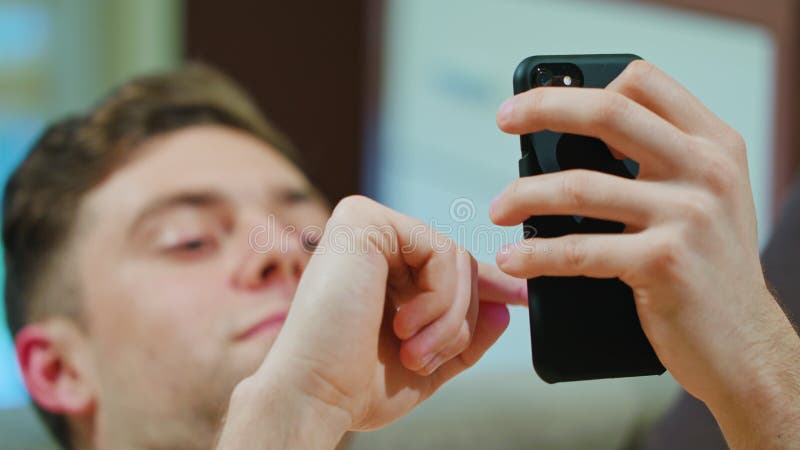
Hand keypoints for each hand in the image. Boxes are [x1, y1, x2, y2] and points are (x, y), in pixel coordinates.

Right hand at [217, 196, 525, 448]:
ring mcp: (365, 226)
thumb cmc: (356, 384)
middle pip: (458, 263)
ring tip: (414, 351)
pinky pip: (441, 250)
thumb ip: (465, 335)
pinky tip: (403, 325)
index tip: (523, 298)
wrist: (313, 396)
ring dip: (448, 317)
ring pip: (456, 257)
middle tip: (424, 357)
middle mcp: (372, 240)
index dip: (490, 284)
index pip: (448, 267)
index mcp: (382, 269)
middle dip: (459, 320)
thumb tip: (504, 307)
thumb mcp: (428, 361)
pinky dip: (438, 298)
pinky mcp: (363, 223)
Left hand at [491, 60, 799, 448]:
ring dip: (522, 196)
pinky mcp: (665, 262)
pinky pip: (580, 250)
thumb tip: (570, 142)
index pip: (644, 81)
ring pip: (580, 187)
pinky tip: (513, 257)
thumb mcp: (704, 199)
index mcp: (713, 144)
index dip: (585, 86)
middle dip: (543, 108)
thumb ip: (659, 162)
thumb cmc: (709, 269)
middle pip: (608, 112)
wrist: (746, 345)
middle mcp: (706, 169)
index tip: (541, 101)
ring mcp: (688, 214)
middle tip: (503, 120)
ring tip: (497, 209)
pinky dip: (536, 254)